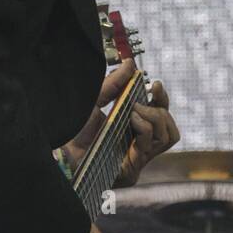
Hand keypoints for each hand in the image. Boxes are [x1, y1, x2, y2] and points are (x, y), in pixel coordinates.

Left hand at [62, 60, 179, 187]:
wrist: (63, 149)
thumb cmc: (76, 129)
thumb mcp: (96, 99)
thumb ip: (114, 82)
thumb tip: (130, 63)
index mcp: (134, 127)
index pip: (161, 114)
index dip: (162, 98)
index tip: (155, 85)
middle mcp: (140, 143)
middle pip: (169, 125)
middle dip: (157, 108)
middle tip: (137, 104)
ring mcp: (139, 157)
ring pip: (167, 135)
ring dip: (153, 118)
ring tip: (133, 114)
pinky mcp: (134, 168)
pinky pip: (152, 144)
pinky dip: (146, 129)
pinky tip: (132, 122)